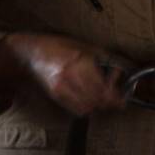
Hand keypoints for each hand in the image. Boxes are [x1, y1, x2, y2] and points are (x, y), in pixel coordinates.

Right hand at [12, 33, 128, 117]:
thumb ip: (105, 58)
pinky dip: (86, 108)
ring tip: (103, 101)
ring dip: (98, 106)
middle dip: (110, 103)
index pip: (103, 87)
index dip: (115, 97)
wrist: (31, 52)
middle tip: (117, 102)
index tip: (122, 100)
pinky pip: (76, 109)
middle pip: (97, 99)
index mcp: (80, 61)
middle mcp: (71, 76)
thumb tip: (123, 69)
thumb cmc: (58, 46)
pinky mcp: (56, 94)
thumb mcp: (84, 46)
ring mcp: (62, 87)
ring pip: (88, 107)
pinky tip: (89, 101)